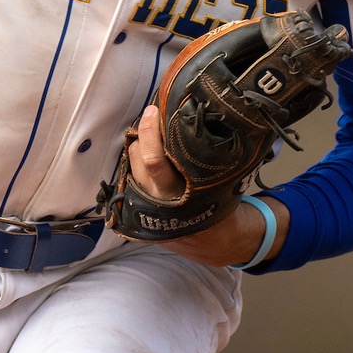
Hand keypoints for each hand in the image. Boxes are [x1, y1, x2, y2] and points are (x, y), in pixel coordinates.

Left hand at [126, 105, 288, 267]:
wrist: (214, 242)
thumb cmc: (219, 208)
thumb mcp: (220, 183)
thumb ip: (204, 160)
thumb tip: (196, 124)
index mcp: (176, 193)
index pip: (152, 160)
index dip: (150, 131)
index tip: (153, 110)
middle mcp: (154, 198)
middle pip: (136, 155)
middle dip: (144, 133)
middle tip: (156, 117)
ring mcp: (143, 202)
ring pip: (131, 162)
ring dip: (140, 145)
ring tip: (157, 135)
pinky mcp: (137, 205)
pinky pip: (133, 172)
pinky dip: (140, 159)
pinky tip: (152, 153)